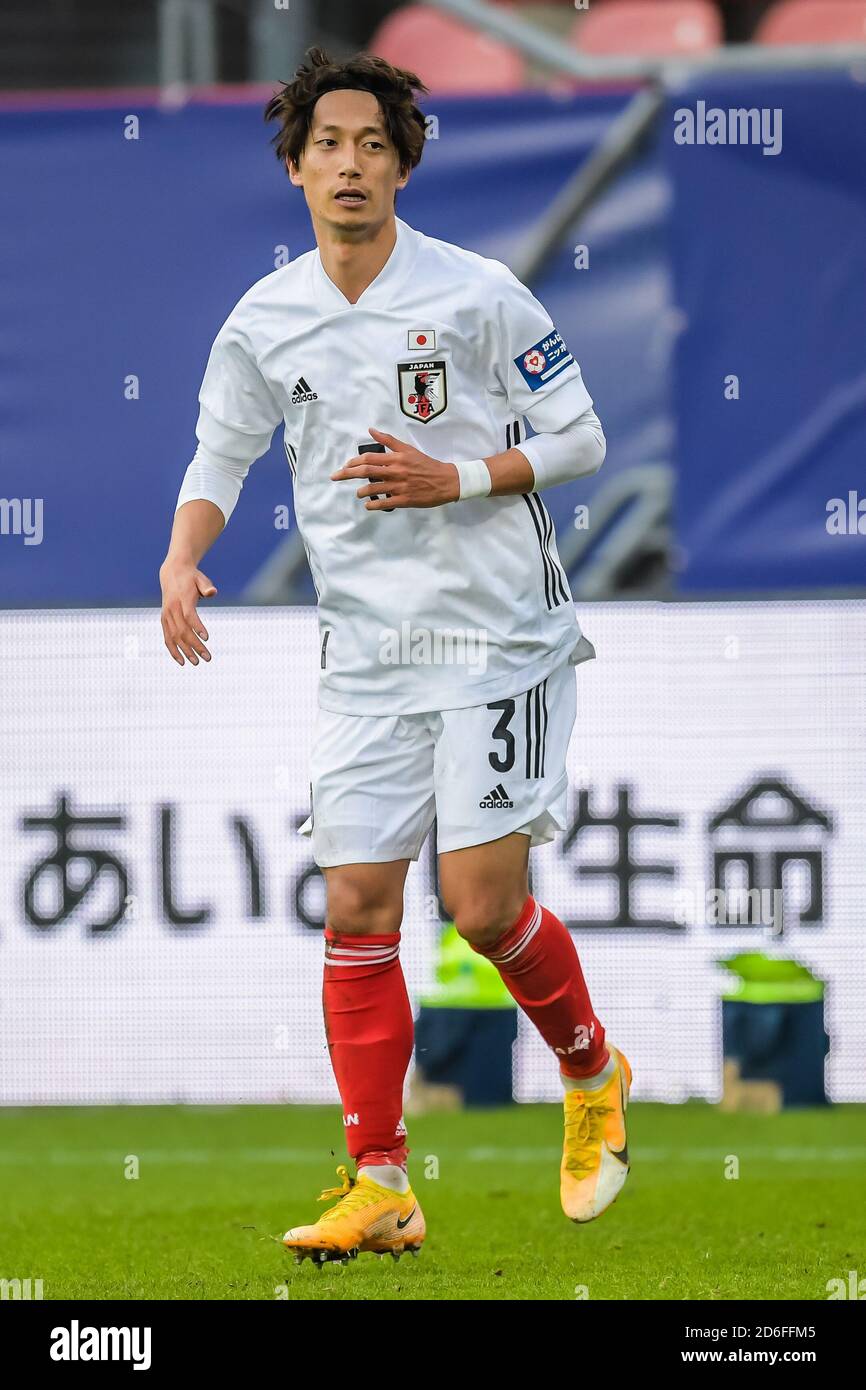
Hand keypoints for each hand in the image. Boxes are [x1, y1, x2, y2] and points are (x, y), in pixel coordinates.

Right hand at [159, 560, 216, 665]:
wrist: (172, 573)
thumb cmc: (191, 578)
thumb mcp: (201, 579)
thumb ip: (206, 586)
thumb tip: (212, 592)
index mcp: (182, 599)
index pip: (189, 616)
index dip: (197, 627)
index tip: (207, 638)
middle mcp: (172, 609)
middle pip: (183, 631)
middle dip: (195, 646)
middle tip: (208, 658)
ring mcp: (166, 616)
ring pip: (174, 637)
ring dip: (185, 651)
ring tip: (197, 662)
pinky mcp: (164, 620)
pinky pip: (167, 638)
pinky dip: (173, 650)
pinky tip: (182, 661)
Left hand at [331, 427, 459, 509]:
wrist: (445, 480)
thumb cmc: (426, 464)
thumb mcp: (408, 449)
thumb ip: (388, 440)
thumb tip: (371, 429)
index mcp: (396, 458)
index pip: (369, 458)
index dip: (354, 461)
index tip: (346, 465)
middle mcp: (396, 471)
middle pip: (366, 471)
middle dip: (347, 474)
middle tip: (335, 477)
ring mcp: (400, 486)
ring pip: (373, 488)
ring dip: (361, 491)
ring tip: (358, 494)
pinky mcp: (405, 499)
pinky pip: (384, 503)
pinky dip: (373, 505)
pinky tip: (368, 505)